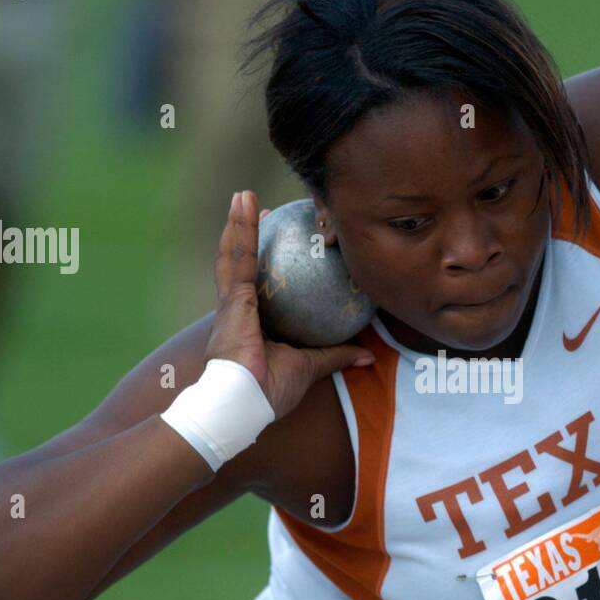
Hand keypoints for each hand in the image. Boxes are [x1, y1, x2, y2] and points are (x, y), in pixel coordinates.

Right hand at [205, 190, 373, 417]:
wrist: (243, 403)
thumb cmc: (270, 392)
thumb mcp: (310, 369)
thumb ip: (334, 356)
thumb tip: (368, 356)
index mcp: (250, 326)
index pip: (257, 289)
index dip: (262, 267)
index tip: (277, 247)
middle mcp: (237, 311)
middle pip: (241, 265)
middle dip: (247, 238)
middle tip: (262, 214)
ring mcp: (231, 302)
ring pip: (234, 254)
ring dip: (239, 223)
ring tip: (245, 196)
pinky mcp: (232, 297)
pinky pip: (240, 255)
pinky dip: (242, 227)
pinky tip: (246, 202)